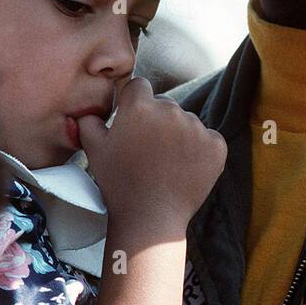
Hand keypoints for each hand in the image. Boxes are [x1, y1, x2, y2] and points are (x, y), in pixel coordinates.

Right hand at [77, 78, 225, 233]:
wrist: (150, 218)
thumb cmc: (118, 184)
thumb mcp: (94, 150)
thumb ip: (88, 122)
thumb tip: (89, 111)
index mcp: (140, 106)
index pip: (139, 86)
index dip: (134, 103)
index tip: (132, 122)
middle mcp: (171, 111)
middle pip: (164, 105)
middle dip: (157, 121)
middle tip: (147, 150)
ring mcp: (197, 127)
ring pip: (186, 122)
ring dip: (179, 136)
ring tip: (165, 164)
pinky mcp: (216, 145)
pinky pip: (208, 138)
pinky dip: (199, 150)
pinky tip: (185, 168)